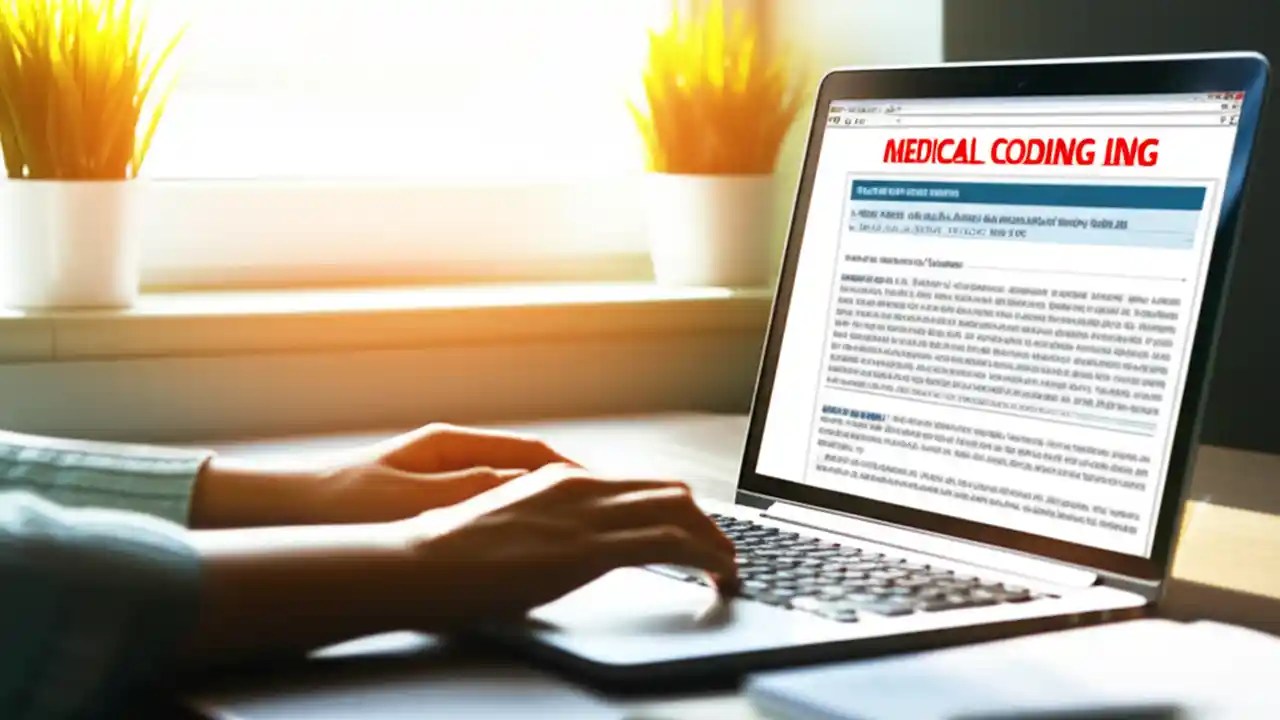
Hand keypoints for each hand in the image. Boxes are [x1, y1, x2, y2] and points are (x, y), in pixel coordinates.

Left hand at [191, 424, 572, 527]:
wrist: (288, 510)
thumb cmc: (343, 502)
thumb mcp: (415, 498)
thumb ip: (472, 490)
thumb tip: (527, 484)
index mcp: (451, 444)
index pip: (530, 451)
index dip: (570, 470)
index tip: (600, 489)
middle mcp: (449, 453)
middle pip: (522, 467)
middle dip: (559, 487)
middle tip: (592, 512)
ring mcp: (438, 474)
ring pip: (503, 488)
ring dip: (532, 504)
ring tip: (561, 526)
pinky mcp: (425, 498)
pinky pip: (481, 505)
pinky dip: (504, 517)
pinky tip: (510, 540)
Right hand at [403, 463, 739, 619]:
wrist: (421, 560)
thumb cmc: (452, 552)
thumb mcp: (508, 524)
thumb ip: (546, 524)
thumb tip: (566, 543)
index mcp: (562, 479)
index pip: (640, 484)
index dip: (675, 509)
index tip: (692, 532)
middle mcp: (582, 485)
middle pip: (669, 492)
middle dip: (704, 523)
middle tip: (719, 552)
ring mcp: (588, 513)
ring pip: (679, 511)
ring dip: (713, 539)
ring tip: (728, 566)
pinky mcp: (591, 547)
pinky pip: (669, 543)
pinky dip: (705, 556)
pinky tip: (717, 574)